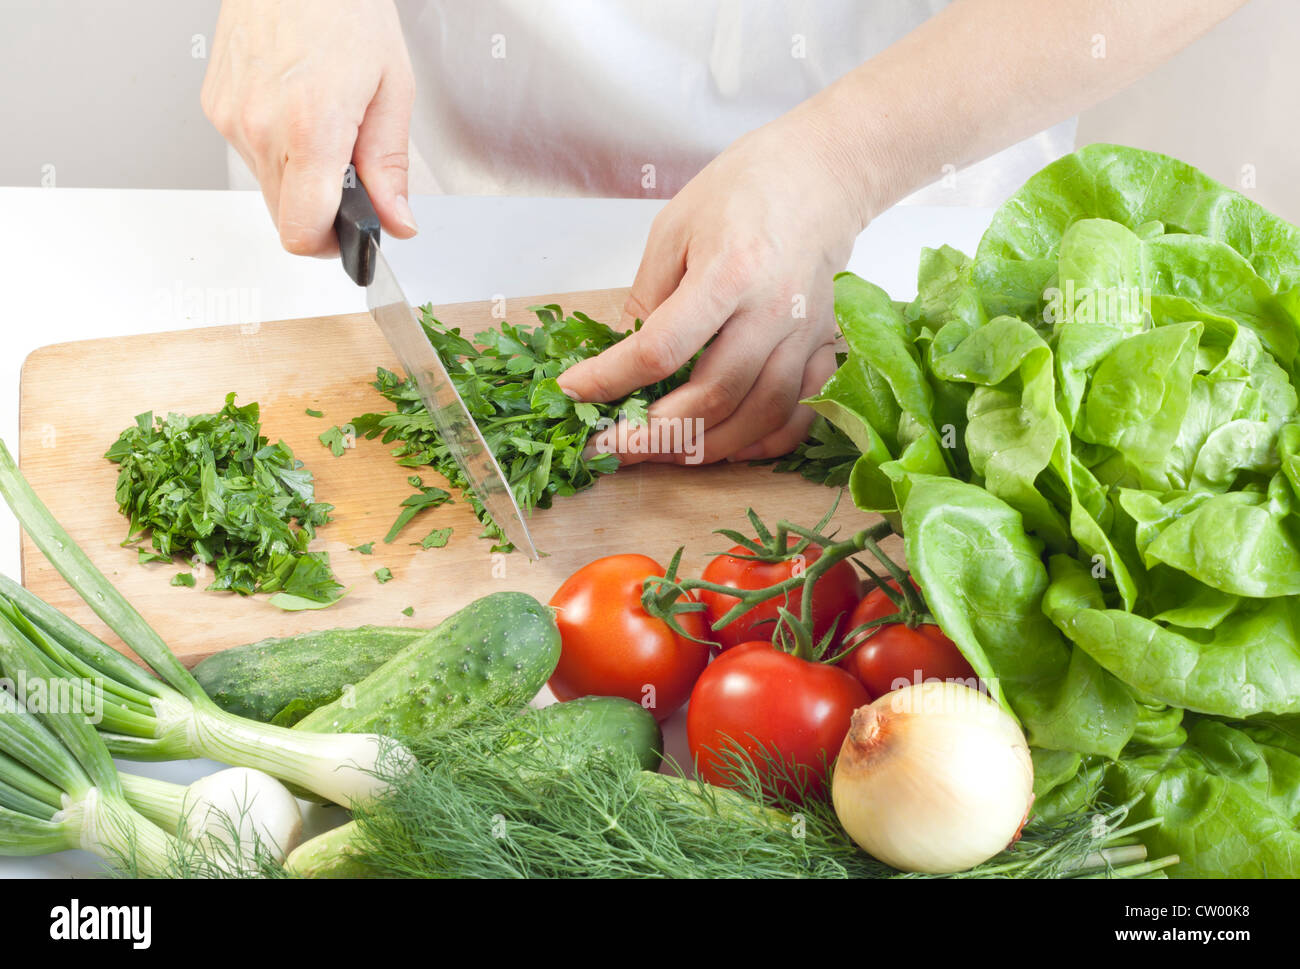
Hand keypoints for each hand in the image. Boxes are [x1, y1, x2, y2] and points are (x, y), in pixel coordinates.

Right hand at [201, 0, 416, 254]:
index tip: (351, 234)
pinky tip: (297, 108)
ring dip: (300, 177)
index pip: (302, 232)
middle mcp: (259, 126)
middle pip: (284, 219)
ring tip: (325, 125)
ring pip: (268, 188)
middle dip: (321, 212)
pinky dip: (277, 148)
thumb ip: (390, 167)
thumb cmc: (345, 6)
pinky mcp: (215, 105)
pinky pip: (250, 154)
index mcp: (309, 128)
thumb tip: (396, 222)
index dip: (331, 246)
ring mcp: (230, 116)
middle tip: (350, 173)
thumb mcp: (392, 89)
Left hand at [557, 103, 870, 464]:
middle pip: (713, 395)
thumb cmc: (742, 191)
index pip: (662, 348)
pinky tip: (729, 447)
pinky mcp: (822, 345)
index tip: (575, 392)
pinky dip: (764, 442)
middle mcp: (771, 310)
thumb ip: (648, 299)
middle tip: (614, 445)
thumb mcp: (674, 230)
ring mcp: (803, 333)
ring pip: (758, 416)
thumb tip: (622, 359)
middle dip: (654, 433)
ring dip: (706, 447)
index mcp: (727, 272)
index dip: (612, 380)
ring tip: (663, 453)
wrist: (820, 175)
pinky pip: (799, 412)